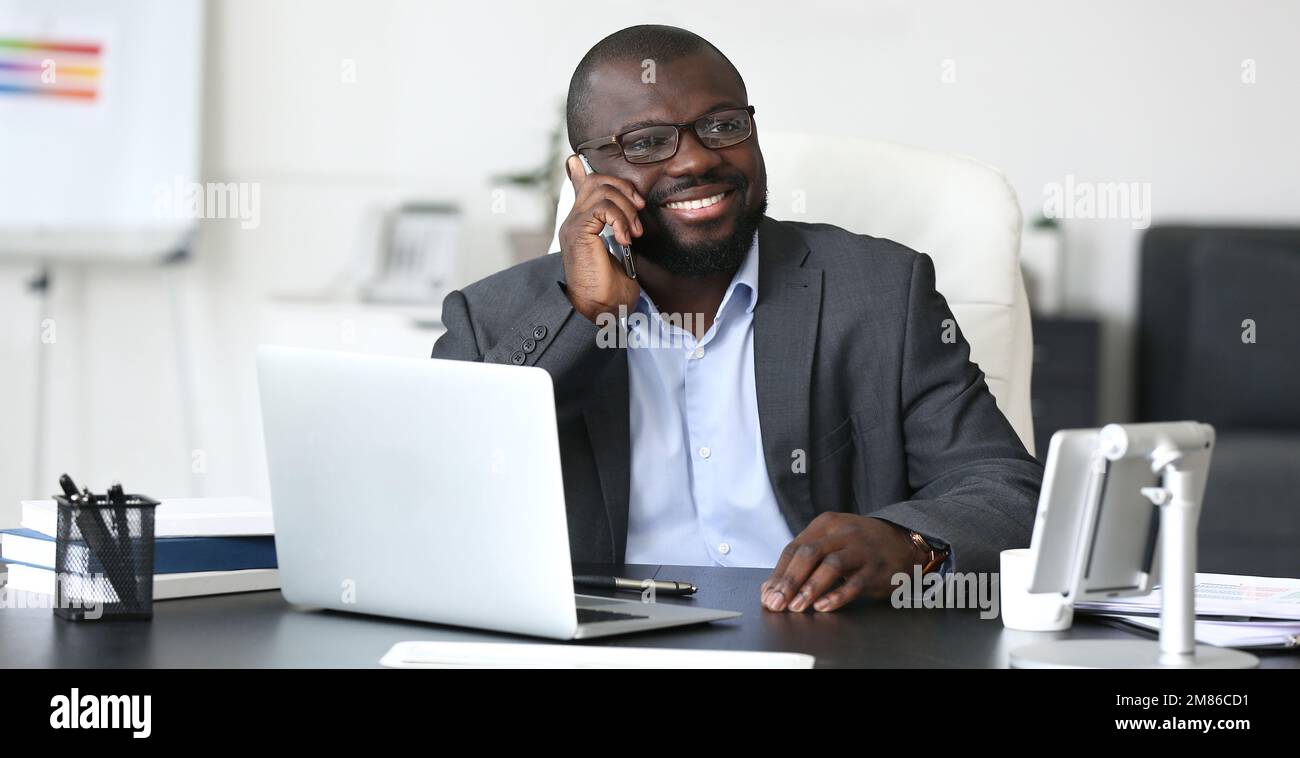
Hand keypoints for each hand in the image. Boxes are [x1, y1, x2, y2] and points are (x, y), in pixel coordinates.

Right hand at [558, 154, 643, 322]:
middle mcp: (574, 221)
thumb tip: (632, 223)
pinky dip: (620, 219)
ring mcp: (574, 225)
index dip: (589, 171)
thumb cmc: (612, 290)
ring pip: (601, 189)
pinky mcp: (579, 232)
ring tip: (634, 231)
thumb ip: (623, 233)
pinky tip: (626, 239)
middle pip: (596, 180)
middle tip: (639, 211)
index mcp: (582, 224)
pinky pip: (602, 207)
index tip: (604, 172)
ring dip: (626, 207)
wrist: (600, 310)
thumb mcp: (623, 255)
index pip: (581, 185)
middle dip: (624, 189)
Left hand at [760, 513, 927, 612]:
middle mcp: (842, 532)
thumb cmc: (859, 546)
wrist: (903, 542)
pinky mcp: (876, 567)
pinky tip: (823, 606)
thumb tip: (772, 588)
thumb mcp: (831, 542)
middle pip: (808, 554)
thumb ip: (804, 561)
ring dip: (810, 588)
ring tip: (797, 607)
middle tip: (777, 603)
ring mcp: (861, 549)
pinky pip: (855, 583)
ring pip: (831, 565)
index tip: (768, 594)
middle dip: (789, 581)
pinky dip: (837, 596)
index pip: (794, 548)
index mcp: (825, 524)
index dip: (779, 573)